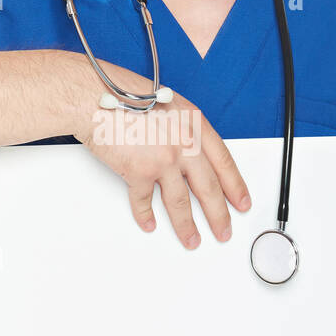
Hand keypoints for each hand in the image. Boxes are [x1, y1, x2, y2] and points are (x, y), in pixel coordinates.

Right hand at [72, 60, 250, 247]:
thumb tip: (190, 155)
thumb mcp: (169, 106)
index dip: (235, 186)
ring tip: (192, 239)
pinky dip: (145, 215)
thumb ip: (184, 130)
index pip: (225, 162)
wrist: (95, 97)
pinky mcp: (139, 172)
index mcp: (195, 124)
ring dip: (187, 226)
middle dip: (218, 215)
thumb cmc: (125, 95)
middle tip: (224, 231)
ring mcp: (163, 159)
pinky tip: (149, 223)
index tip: (241, 202)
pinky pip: (145, 202)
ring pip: (181, 202)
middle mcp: (184, 143)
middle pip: (209, 188)